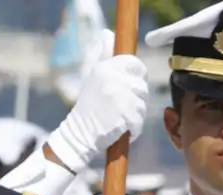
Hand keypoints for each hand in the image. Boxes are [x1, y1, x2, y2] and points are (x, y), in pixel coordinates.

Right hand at [46, 48, 148, 173]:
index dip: (138, 76)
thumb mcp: (93, 74)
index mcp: (107, 67)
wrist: (80, 132)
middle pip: (142, 86)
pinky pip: (140, 121)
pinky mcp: (125, 116)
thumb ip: (103, 54)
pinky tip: (122, 129)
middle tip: (124, 106)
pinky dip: (134, 129)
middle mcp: (114, 79)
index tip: (131, 85)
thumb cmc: (89, 104)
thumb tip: (108, 33)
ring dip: (135, 115)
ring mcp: (120, 97)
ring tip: (120, 118)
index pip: (136, 65)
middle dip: (137, 98)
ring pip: (142, 105)